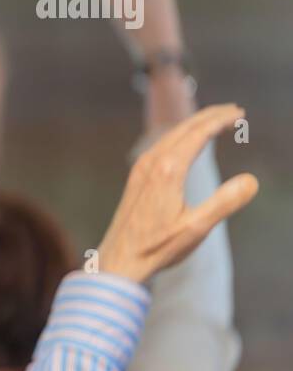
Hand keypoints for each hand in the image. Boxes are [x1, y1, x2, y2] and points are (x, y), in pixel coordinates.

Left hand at [96, 104, 256, 282]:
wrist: (119, 259)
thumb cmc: (157, 247)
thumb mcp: (196, 227)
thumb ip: (224, 202)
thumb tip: (250, 181)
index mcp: (168, 170)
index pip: (198, 133)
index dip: (220, 120)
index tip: (240, 114)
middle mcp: (151, 163)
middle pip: (184, 128)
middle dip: (209, 116)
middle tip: (234, 111)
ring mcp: (141, 169)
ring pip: (170, 135)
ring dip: (194, 125)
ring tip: (215, 122)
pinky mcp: (136, 178)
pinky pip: (161, 146)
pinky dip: (180, 136)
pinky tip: (187, 143)